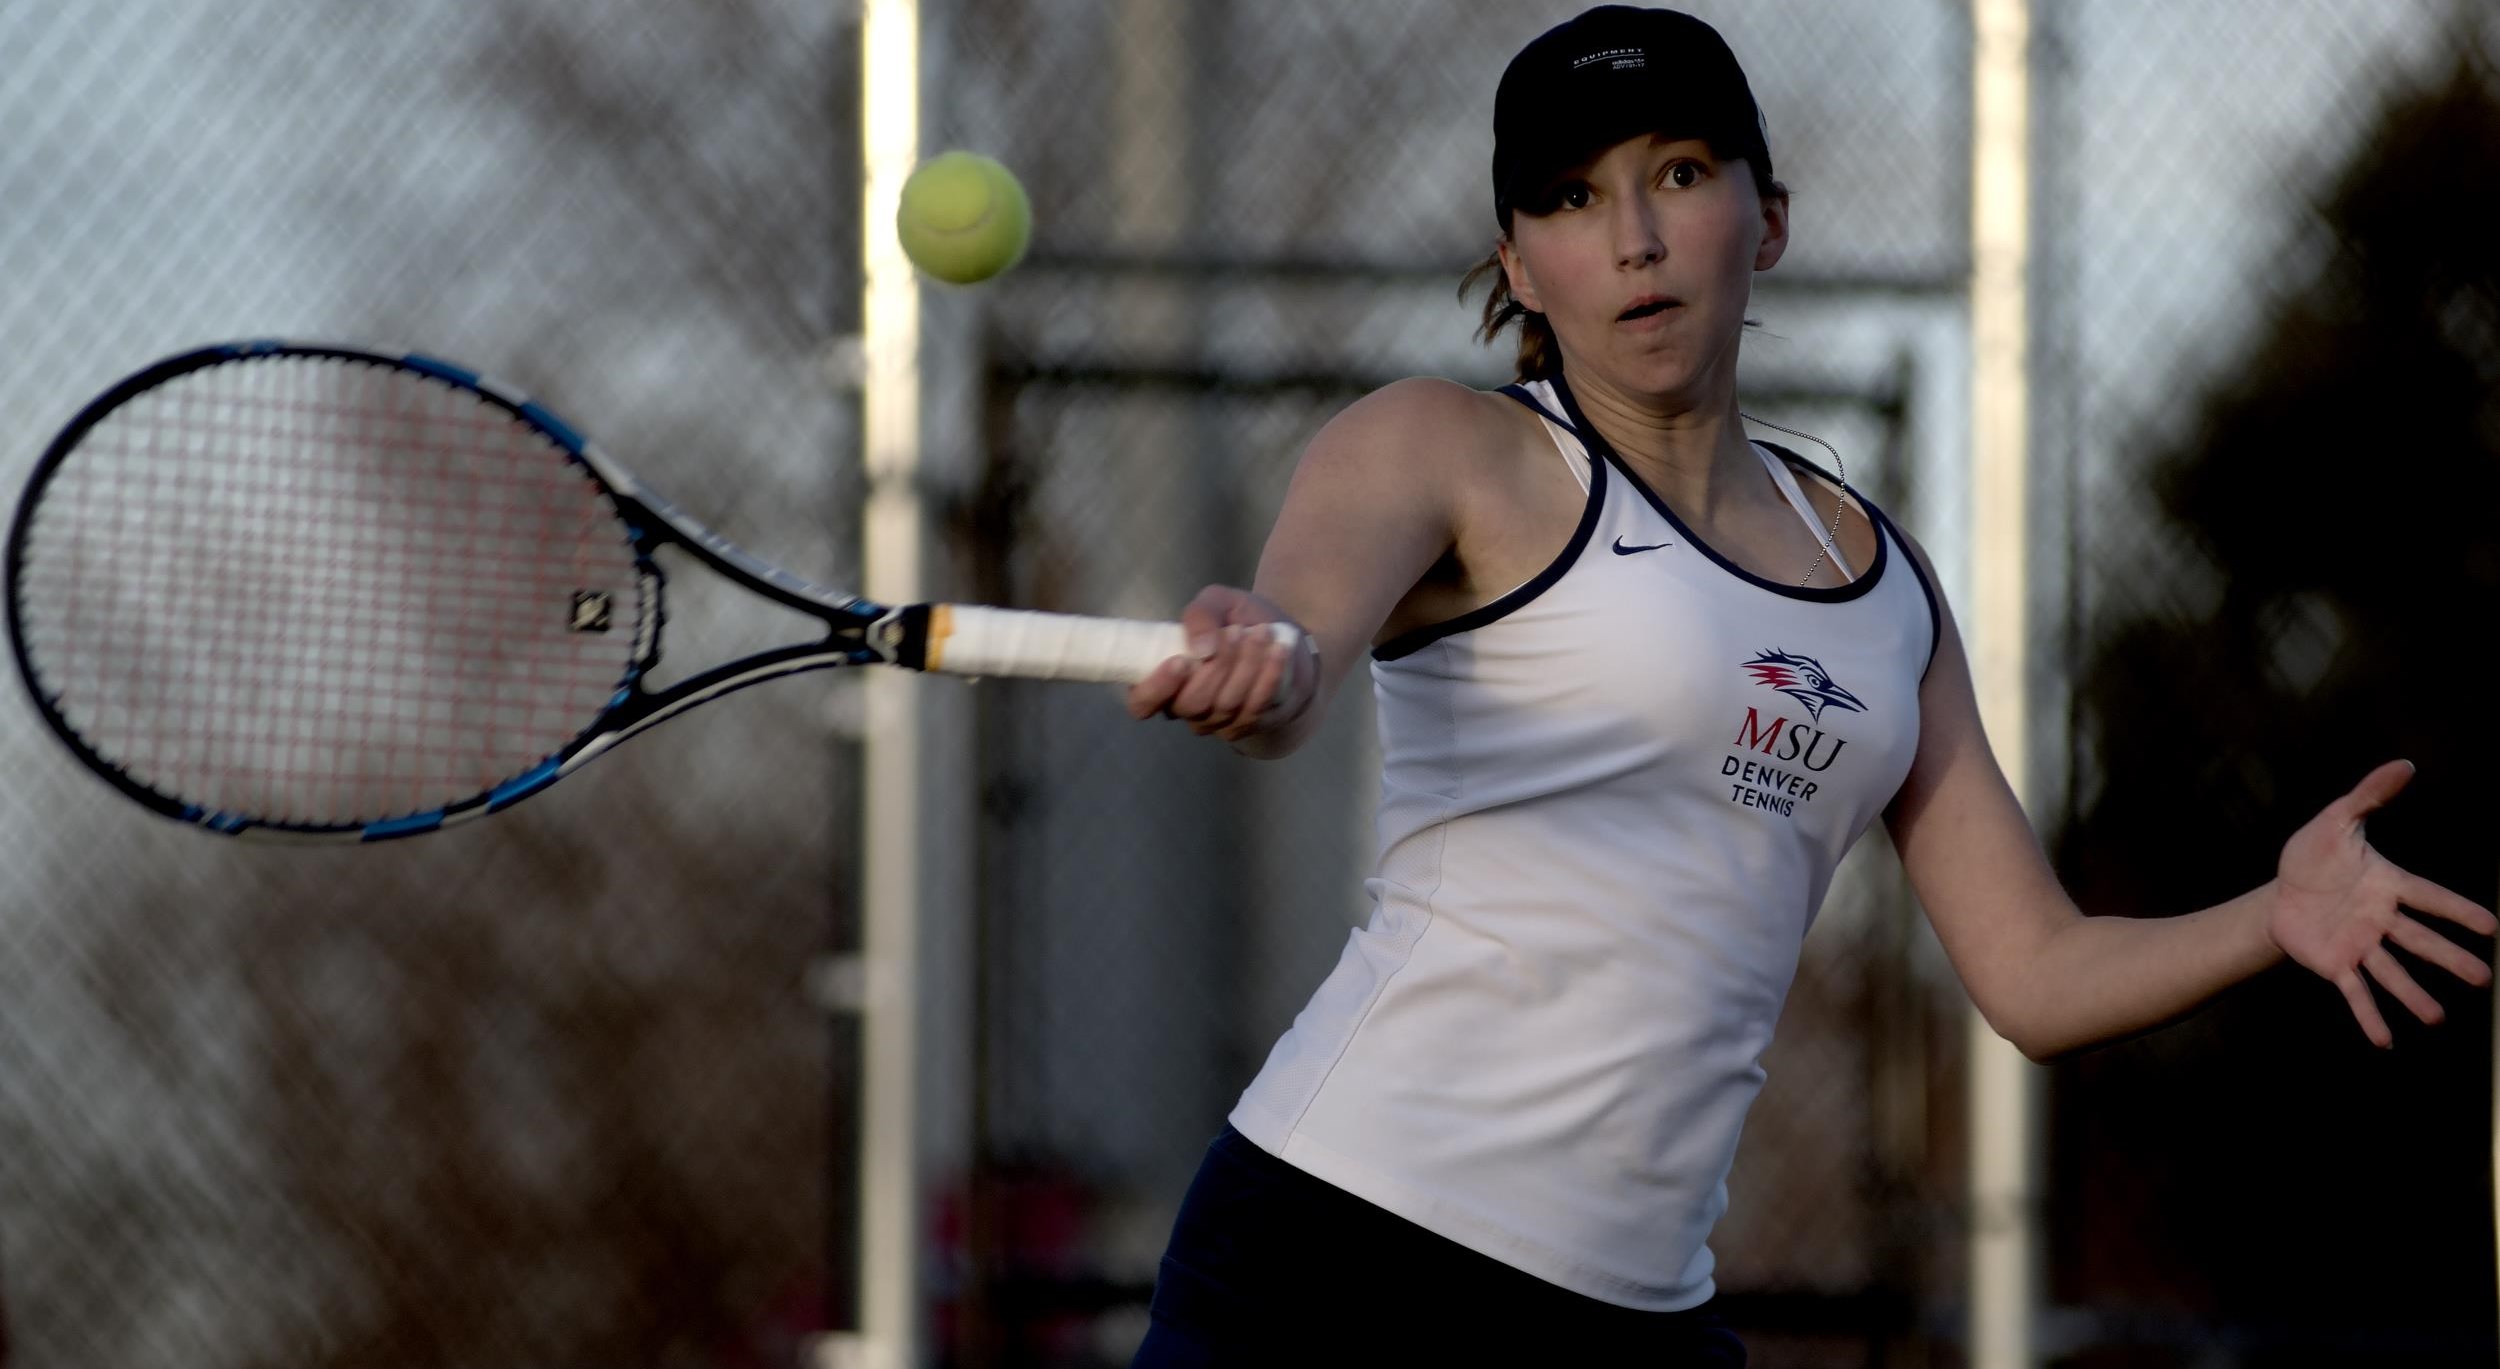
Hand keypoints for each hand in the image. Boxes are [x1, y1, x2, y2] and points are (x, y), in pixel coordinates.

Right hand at [1124, 585, 1315, 743]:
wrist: (1284, 641)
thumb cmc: (1238, 622)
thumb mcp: (1217, 603)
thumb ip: (1200, 614)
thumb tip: (1201, 648)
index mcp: (1163, 680)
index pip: (1143, 703)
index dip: (1156, 688)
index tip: (1180, 661)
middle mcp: (1186, 709)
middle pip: (1192, 703)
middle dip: (1217, 666)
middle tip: (1236, 631)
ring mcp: (1217, 723)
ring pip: (1226, 704)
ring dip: (1246, 665)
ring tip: (1262, 632)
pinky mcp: (1249, 725)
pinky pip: (1256, 707)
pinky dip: (1268, 676)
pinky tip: (1278, 652)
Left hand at [2266, 760, 2496, 1046]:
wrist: (2279, 893)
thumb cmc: (2313, 857)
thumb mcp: (2336, 820)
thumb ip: (2369, 796)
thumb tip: (2404, 764)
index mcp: (2388, 885)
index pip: (2430, 899)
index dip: (2459, 912)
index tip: (2491, 927)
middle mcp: (2381, 920)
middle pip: (2420, 941)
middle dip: (2450, 959)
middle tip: (2483, 979)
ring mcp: (2361, 945)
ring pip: (2392, 972)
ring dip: (2414, 995)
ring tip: (2437, 1017)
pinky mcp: (2336, 966)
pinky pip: (2356, 992)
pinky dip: (2369, 1015)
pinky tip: (2384, 1040)